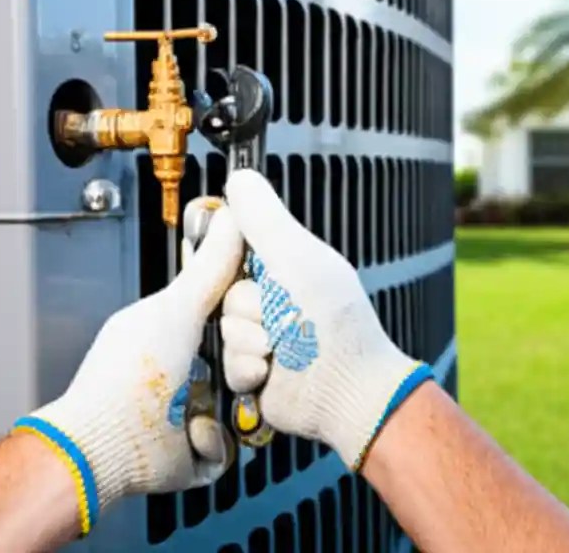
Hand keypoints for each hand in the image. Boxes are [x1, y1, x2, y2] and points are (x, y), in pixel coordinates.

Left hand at [14, 201, 244, 535]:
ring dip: (236, 402)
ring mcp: (189, 412)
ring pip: (245, 402)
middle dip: (248, 364)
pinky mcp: (196, 452)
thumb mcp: (178, 308)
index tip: (254, 317)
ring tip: (208, 400)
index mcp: (175, 332)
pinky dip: (215, 439)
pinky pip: (230, 444)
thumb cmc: (127, 375)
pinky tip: (191, 430)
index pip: (230, 317)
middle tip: (237, 364)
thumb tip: (233, 216)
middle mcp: (183, 371)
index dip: (248, 318)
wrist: (106, 443)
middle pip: (246, 360)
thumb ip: (211, 267)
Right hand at [220, 170, 433, 469]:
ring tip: (279, 348)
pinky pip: (228, 362)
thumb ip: (265, 218)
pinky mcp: (256, 371)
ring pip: (224, 328)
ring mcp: (266, 336)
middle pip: (225, 291)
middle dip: (249, 307)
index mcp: (288, 265)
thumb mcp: (296, 258)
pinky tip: (272, 371)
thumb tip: (240, 177)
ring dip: (249, 340)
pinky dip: (248, 368)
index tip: (246, 266)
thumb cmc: (332, 323)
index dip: (234, 258)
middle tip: (279, 315)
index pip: (237, 248)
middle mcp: (277, 298)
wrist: (344, 390)